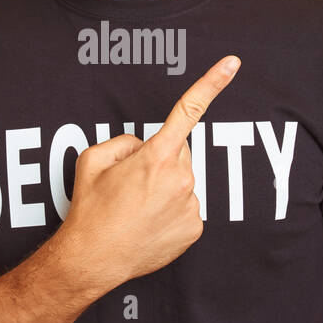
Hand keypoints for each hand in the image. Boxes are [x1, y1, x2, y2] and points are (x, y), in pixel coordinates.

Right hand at [59, 54, 241, 293]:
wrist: (94, 258)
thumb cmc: (91, 209)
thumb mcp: (92, 159)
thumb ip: (123, 141)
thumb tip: (143, 148)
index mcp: (156, 156)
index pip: (188, 110)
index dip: (212, 83)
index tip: (232, 63)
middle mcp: (181, 178)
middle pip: (179, 153)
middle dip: (160, 159)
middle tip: (132, 184)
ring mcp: (191, 205)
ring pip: (183, 182)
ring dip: (165, 188)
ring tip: (137, 209)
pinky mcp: (195, 228)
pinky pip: (187, 207)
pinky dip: (171, 211)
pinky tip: (148, 223)